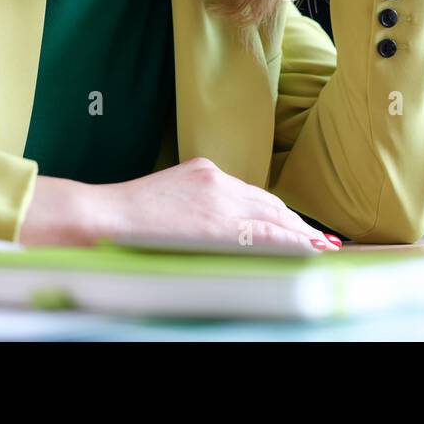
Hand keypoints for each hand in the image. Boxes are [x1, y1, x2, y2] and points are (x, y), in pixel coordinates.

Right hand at [18, 158, 340, 250]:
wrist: (102, 219)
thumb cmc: (126, 219)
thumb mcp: (168, 200)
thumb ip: (196, 207)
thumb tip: (217, 229)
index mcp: (204, 172)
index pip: (252, 196)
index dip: (279, 214)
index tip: (297, 226)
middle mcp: (217, 181)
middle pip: (269, 204)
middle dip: (296, 224)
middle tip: (321, 240)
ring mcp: (219, 199)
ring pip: (272, 217)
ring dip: (299, 234)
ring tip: (322, 249)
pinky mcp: (217, 221)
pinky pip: (264, 232)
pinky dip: (290, 241)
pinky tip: (306, 250)